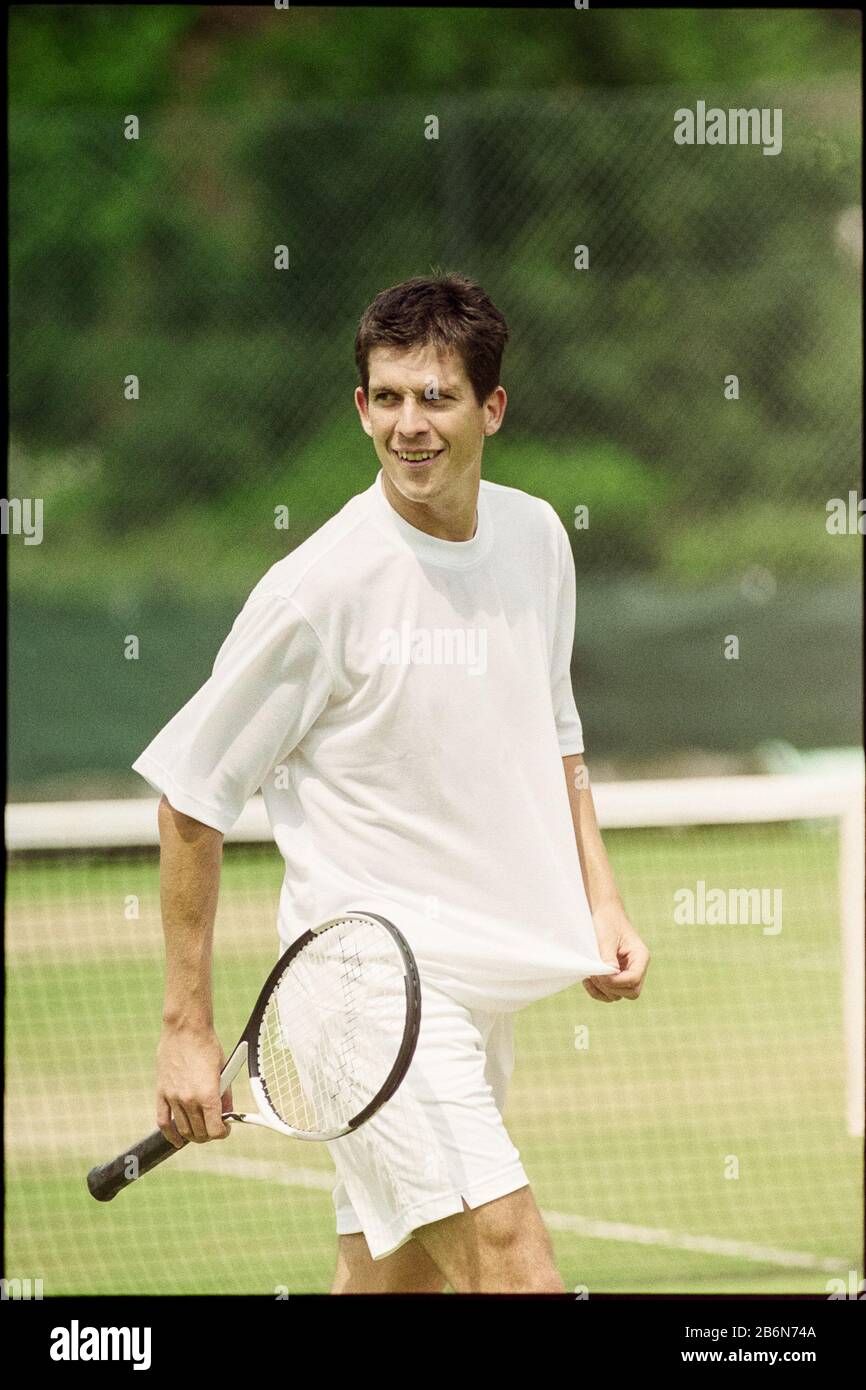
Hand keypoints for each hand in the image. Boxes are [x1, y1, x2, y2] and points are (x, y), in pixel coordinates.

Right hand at [156, 1023, 233, 1146]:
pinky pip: (162, 1121)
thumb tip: (228, 1114)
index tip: (226, 1129)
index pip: (215, 1130)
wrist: (185, 1029)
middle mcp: (189, 1100)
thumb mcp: (223, 1070)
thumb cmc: (208, 1046)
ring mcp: (173, 1097)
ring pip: (183, 1130)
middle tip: (214, 1128)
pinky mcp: (161, 1093)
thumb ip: (225, 1095)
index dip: (223, 1133)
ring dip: (193, 1135)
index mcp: (208, 1095)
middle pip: (199, 1133)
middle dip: (209, 1134)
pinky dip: (170, 1135)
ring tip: (200, 1131)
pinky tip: (177, 1140)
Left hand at [584, 900, 649, 1002]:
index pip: (634, 979)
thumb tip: (609, 977)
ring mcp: (626, 972)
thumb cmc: (606, 920)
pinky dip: (598, 991)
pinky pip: (610, 992)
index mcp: (640, 956)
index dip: (616, 982)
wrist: (602, 912)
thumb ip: (608, 957)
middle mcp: (636, 967)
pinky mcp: (615, 975)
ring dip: (602, 990)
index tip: (600, 974)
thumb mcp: (606, 938)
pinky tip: (588, 980)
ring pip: (619, 995)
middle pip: (630, 992)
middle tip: (595, 975)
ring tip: (590, 976)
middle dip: (611, 987)